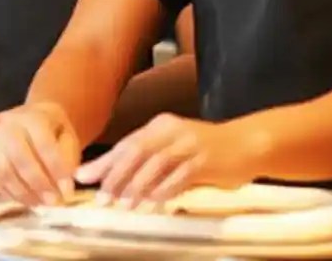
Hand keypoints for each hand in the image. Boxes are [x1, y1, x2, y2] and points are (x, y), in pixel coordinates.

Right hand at [0, 102, 80, 205]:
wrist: (32, 118)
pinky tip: (28, 201)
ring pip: (3, 170)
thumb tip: (67, 185)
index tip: (68, 191)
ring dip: (22, 192)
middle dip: (38, 183)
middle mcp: (9, 127)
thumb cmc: (54, 131)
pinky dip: (12, 194)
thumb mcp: (68, 137)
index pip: (43, 144)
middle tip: (54, 202)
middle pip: (19, 157)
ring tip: (41, 204)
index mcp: (33, 118)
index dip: (56, 169)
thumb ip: (69, 159)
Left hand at [75, 113, 255, 207]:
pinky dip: (165, 190)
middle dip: (116, 176)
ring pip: (156, 163)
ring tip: (125, 204)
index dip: (104, 162)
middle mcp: (171, 130)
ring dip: (138, 185)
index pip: (125, 144)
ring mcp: (189, 143)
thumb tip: (113, 181)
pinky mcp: (206, 159)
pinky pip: (180, 175)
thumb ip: (146, 162)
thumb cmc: (205, 151)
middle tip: (102, 197)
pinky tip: (154, 203)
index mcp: (159, 126)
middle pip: (136, 152)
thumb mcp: (173, 151)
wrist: (248, 143)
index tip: (83, 178)